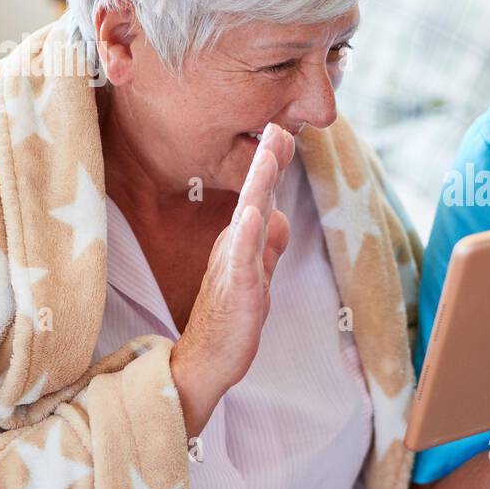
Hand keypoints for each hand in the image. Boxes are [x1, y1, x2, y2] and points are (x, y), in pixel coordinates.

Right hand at [171, 123, 294, 436]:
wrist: (206, 362)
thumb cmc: (231, 321)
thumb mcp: (256, 278)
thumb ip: (266, 248)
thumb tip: (276, 216)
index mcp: (241, 242)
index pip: (260, 198)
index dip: (272, 167)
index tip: (283, 132)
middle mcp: (234, 247)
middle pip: (254, 196)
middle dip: (267, 160)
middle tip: (277, 126)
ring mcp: (233, 266)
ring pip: (248, 218)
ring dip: (258, 184)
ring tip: (268, 153)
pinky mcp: (236, 290)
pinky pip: (242, 259)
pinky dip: (247, 235)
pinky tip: (254, 213)